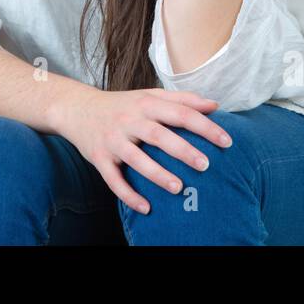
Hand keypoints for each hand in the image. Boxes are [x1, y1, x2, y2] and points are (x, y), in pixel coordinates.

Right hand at [53, 87, 231, 213]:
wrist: (77, 108)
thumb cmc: (122, 105)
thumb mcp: (149, 96)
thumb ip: (182, 100)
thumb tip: (214, 106)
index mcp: (146, 104)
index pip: (180, 113)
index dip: (204, 127)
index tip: (227, 141)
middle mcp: (129, 120)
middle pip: (159, 135)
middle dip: (183, 150)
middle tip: (206, 165)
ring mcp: (113, 140)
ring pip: (136, 159)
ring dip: (157, 175)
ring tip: (178, 188)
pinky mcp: (99, 158)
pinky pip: (113, 180)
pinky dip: (128, 195)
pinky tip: (146, 208)